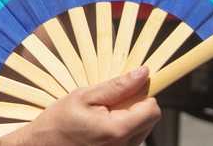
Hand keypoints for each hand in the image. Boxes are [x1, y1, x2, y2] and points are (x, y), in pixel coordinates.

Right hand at [0, 68, 160, 145]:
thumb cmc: (58, 121)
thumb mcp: (84, 96)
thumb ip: (117, 86)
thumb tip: (143, 73)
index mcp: (117, 130)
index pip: (153, 109)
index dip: (144, 94)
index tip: (130, 87)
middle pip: (150, 119)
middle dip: (136, 105)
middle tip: (111, 100)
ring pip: (142, 129)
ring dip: (129, 117)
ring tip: (103, 113)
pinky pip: (131, 138)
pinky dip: (122, 127)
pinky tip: (102, 124)